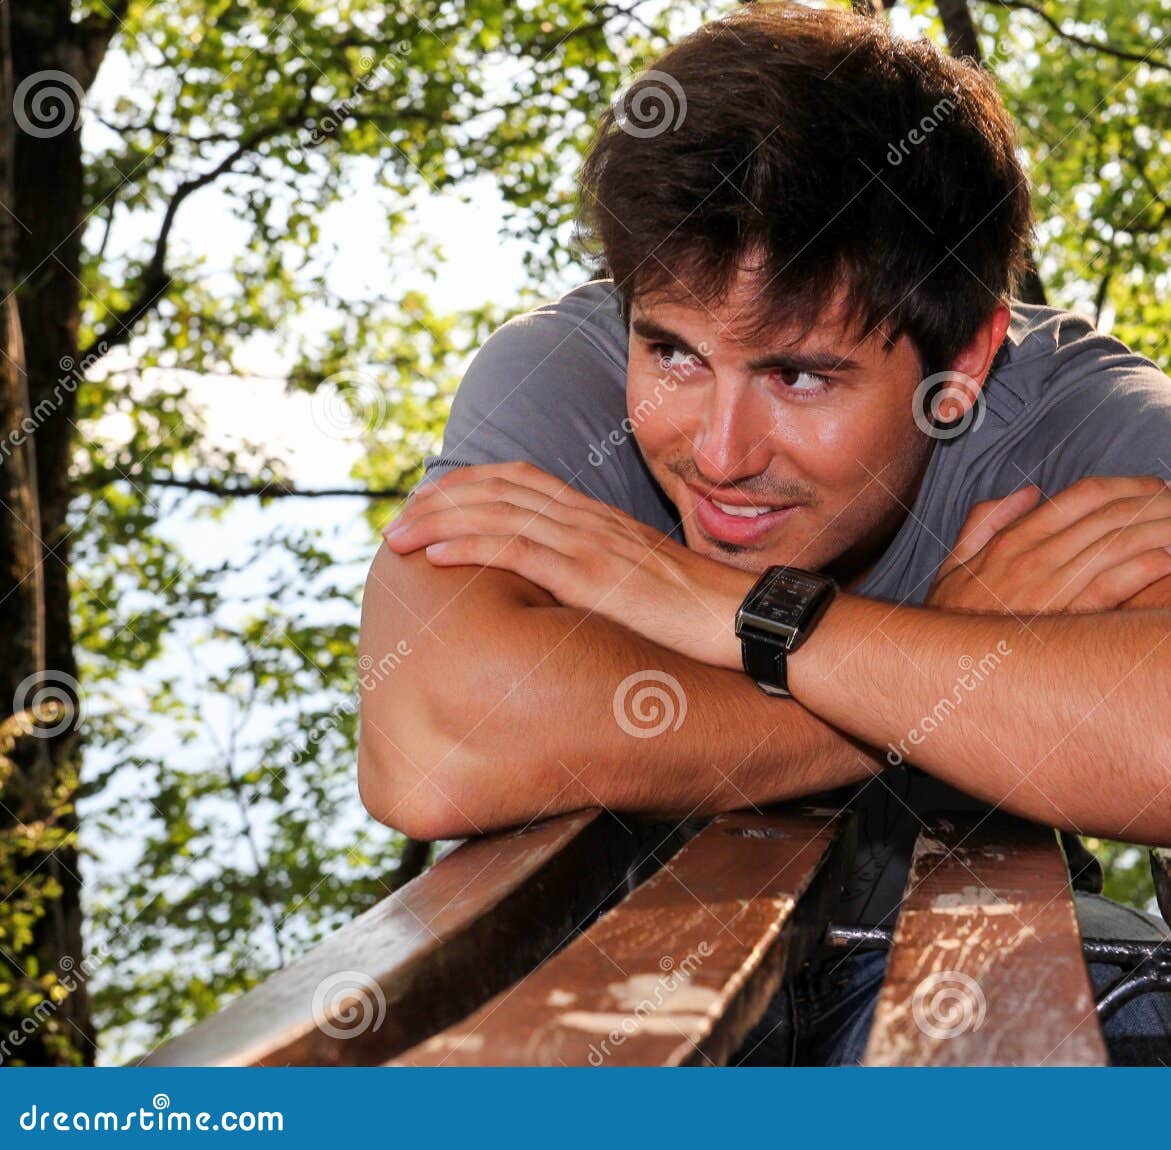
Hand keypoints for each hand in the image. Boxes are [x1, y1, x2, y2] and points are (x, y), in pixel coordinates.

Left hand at [381, 462, 750, 668]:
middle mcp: (593, 523)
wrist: (747, 623)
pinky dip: (472, 545)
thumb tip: (580, 601)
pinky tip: (438, 555)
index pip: (526, 482)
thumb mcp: (650, 588)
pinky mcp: (595, 578)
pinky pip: (521, 550)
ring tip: (399, 537)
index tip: (434, 502)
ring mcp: (593, 546)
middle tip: (399, 520)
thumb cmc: (706, 617)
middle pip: (502, 489)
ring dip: (440, 521)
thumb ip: (613, 581)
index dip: (473, 485)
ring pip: (500, 513)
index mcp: (604, 522)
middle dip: (442, 500)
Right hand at [926, 476, 1170, 614]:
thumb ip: (985, 523)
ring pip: (1121, 541)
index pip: (1085, 495)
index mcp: (1012, 539)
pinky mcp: (1057, 623)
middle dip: (1170, 504)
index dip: (1135, 487)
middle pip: (1114, 513)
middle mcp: (1032, 556)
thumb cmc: (946, 629)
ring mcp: (1044, 588)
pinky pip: (1111, 584)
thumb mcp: (952, 569)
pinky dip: (1148, 564)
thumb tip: (1028, 491)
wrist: (925, 679)